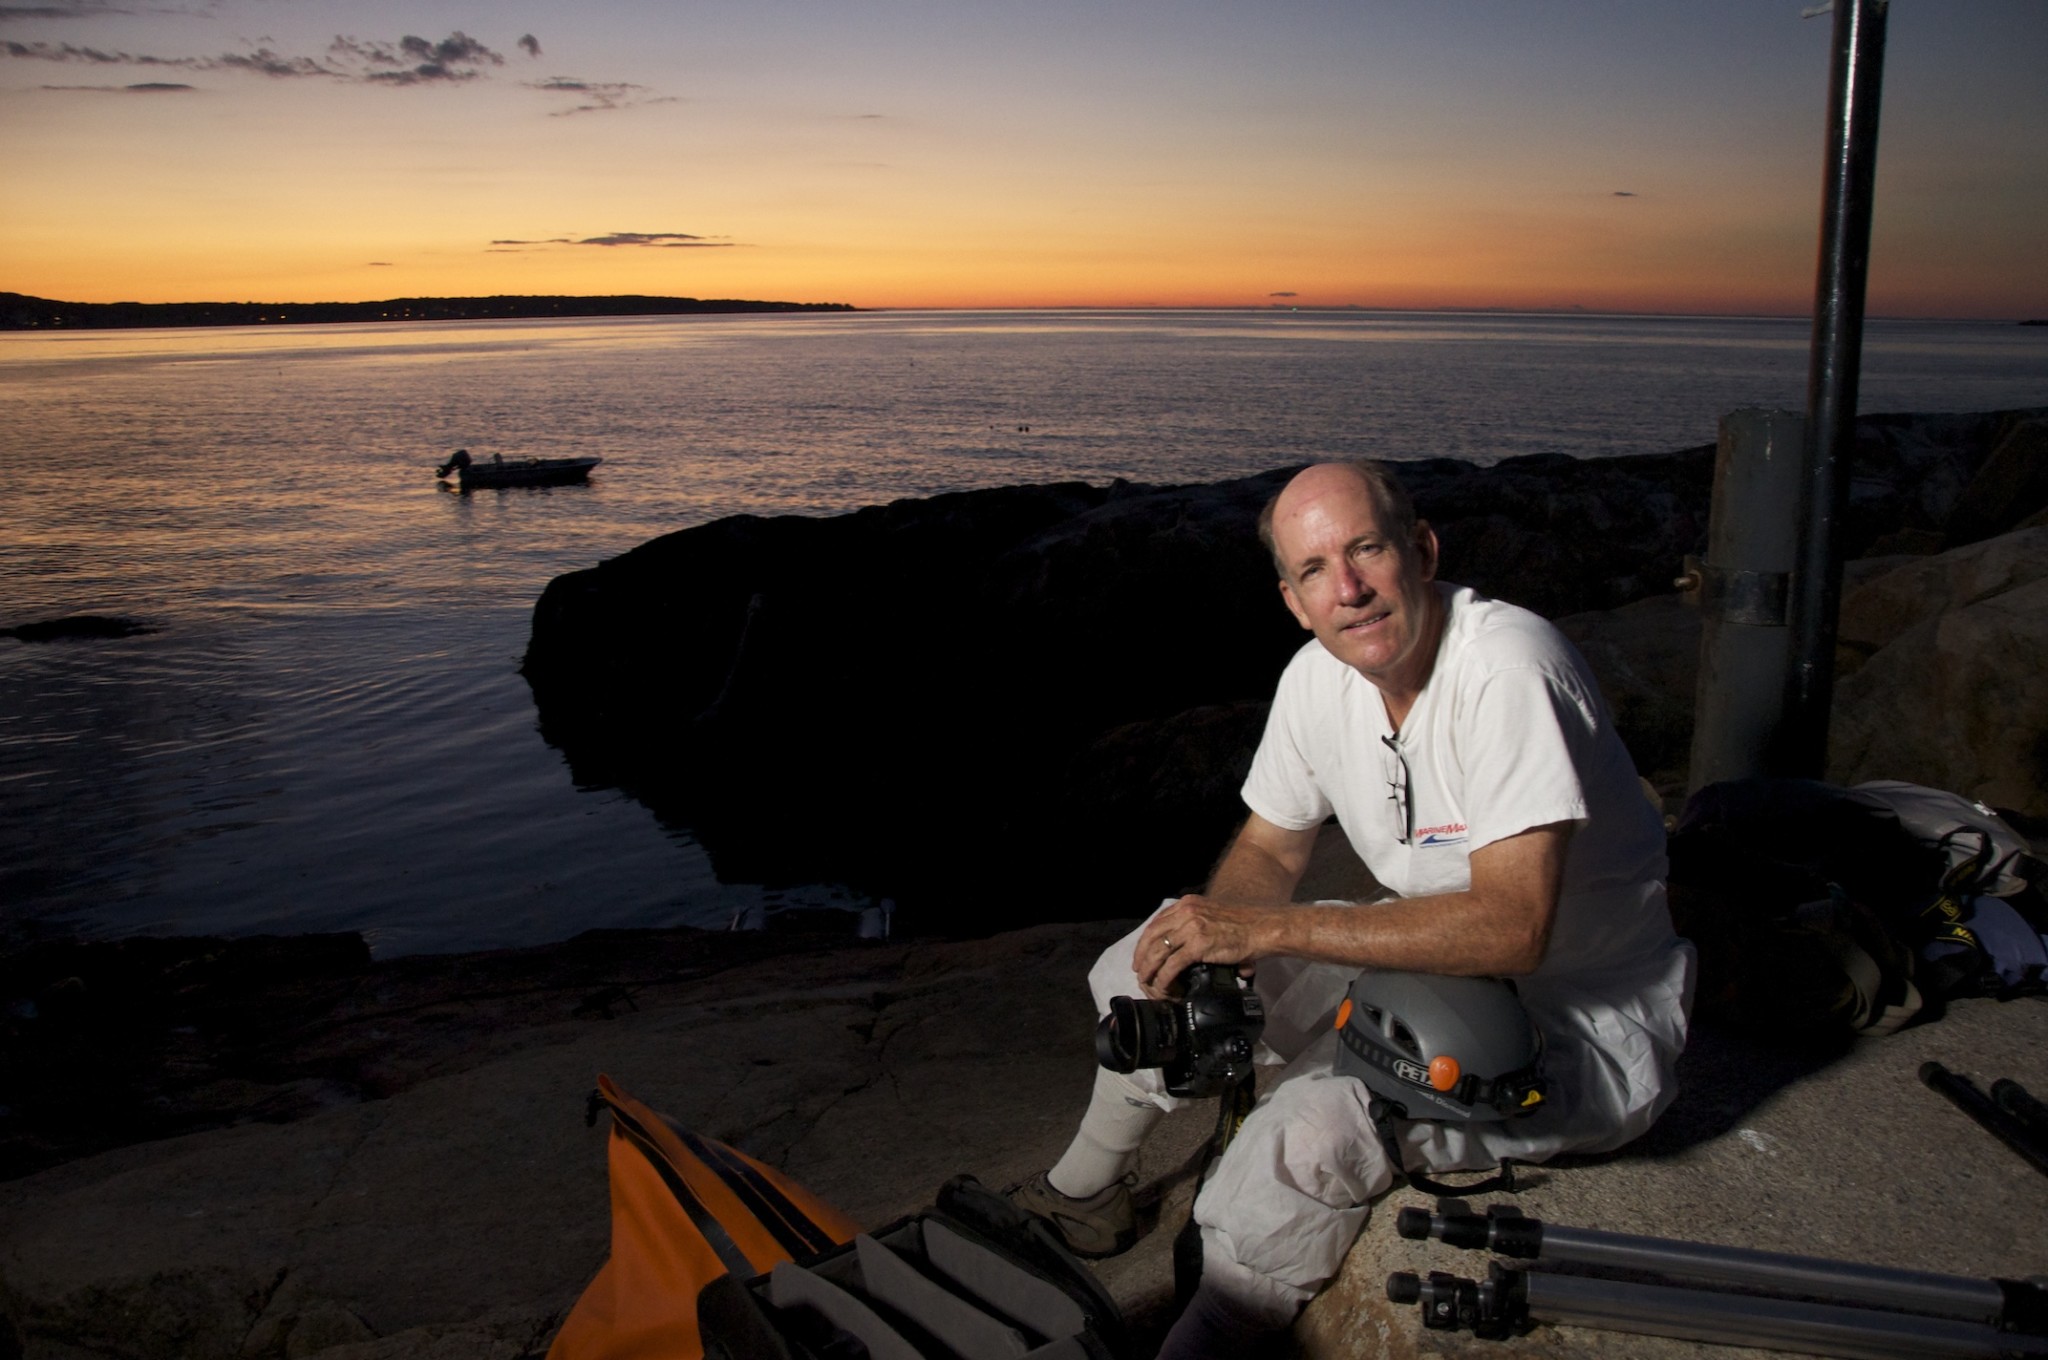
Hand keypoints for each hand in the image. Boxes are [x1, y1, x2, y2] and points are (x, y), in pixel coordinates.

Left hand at [1134, 895, 1266, 998]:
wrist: (1262, 928)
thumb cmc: (1244, 925)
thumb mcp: (1214, 916)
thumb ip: (1198, 927)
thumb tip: (1190, 950)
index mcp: (1187, 904)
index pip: (1157, 922)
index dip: (1145, 940)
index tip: (1142, 954)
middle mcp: (1186, 912)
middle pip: (1152, 935)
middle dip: (1142, 955)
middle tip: (1139, 971)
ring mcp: (1191, 928)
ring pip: (1158, 951)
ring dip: (1149, 969)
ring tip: (1146, 981)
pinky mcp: (1198, 945)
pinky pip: (1172, 964)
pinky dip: (1164, 977)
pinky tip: (1163, 986)